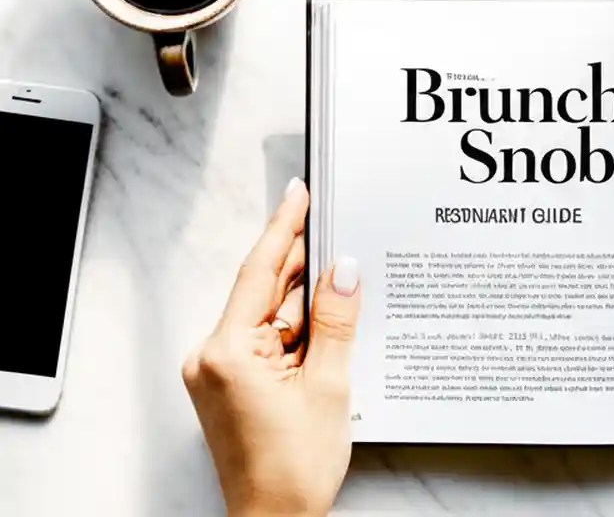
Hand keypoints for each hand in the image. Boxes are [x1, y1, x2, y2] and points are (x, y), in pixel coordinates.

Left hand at [183, 179, 360, 516]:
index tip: (298, 194)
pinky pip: (268, 342)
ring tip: (348, 299)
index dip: (284, 228)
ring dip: (308, 308)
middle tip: (344, 239)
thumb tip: (343, 271)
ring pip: (272, 318)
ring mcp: (220, 372)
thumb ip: (335, 321)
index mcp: (228, 352)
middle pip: (267, 293)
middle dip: (307, 270)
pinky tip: (328, 332)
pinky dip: (298, 334)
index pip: (261, 272)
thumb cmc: (292, 472)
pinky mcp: (233, 385)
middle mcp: (213, 356)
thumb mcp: (327, 386)